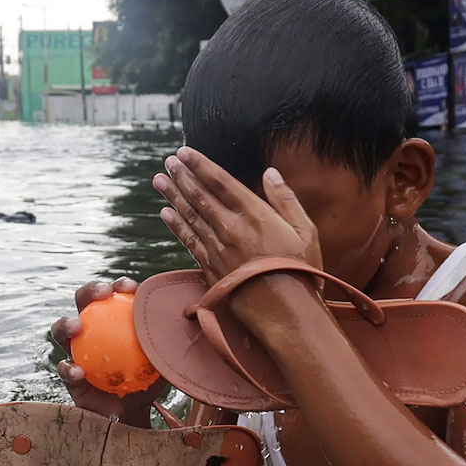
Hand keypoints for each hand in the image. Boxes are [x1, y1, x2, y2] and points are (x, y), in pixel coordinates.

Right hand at [49, 277, 167, 427]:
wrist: (135, 414)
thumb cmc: (149, 381)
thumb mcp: (163, 360)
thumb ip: (167, 341)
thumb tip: (182, 319)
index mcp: (114, 320)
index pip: (114, 296)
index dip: (120, 285)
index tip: (130, 287)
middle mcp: (92, 330)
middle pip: (84, 302)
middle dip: (90, 290)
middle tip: (102, 293)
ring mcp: (76, 350)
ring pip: (62, 331)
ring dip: (66, 324)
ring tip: (76, 326)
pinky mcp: (69, 375)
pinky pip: (65, 369)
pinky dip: (69, 369)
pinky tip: (78, 372)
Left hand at [152, 147, 320, 282]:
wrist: (286, 313)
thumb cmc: (301, 272)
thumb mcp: (305, 231)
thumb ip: (286, 199)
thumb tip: (271, 173)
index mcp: (255, 214)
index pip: (220, 181)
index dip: (200, 165)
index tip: (185, 152)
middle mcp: (231, 227)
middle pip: (199, 196)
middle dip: (182, 176)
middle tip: (168, 162)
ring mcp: (218, 248)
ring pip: (189, 216)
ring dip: (172, 196)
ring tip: (159, 181)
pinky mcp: (211, 268)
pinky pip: (188, 241)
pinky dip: (176, 226)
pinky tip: (165, 214)